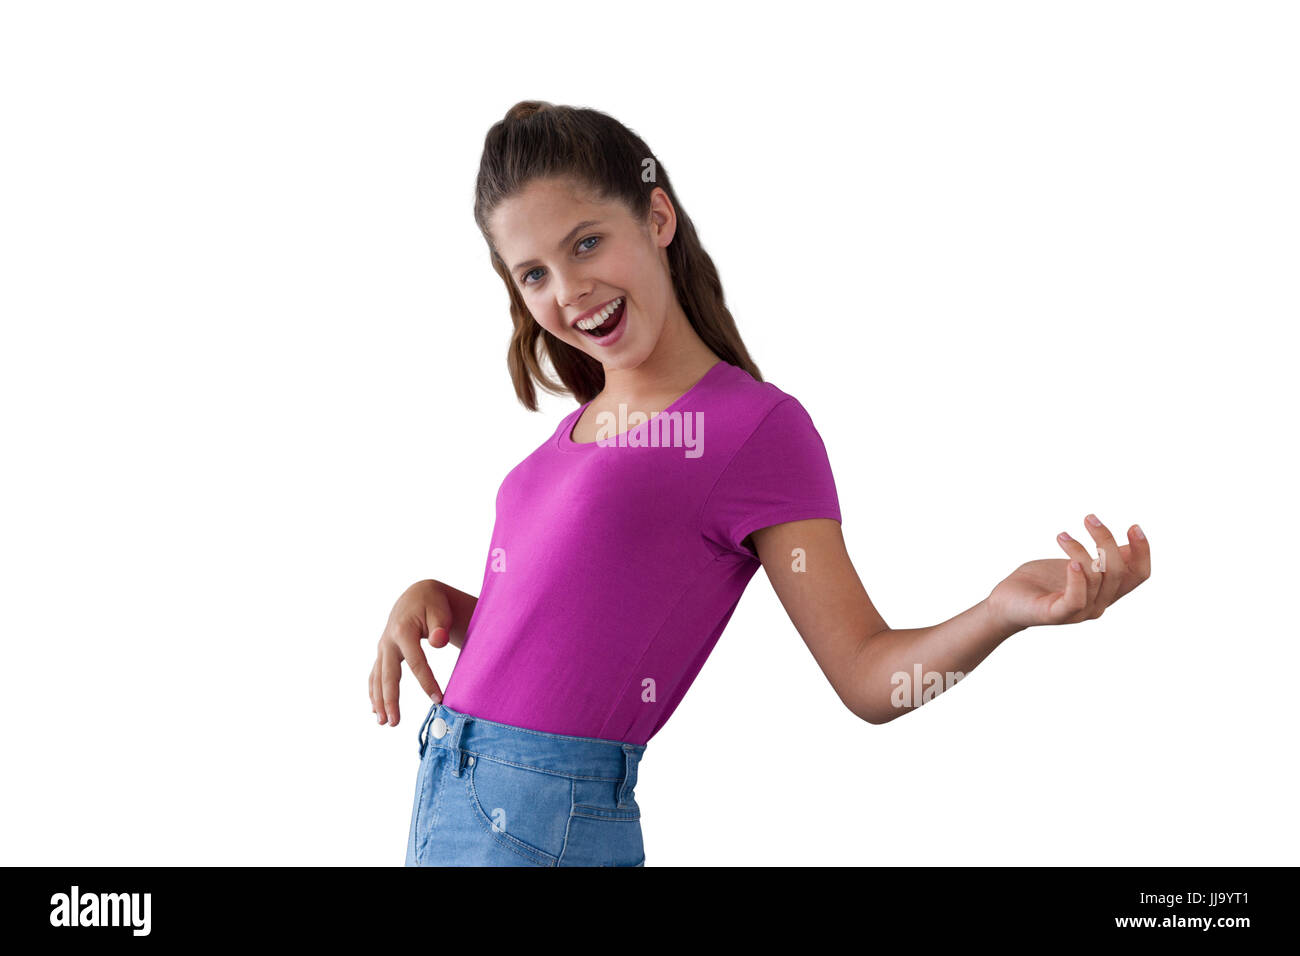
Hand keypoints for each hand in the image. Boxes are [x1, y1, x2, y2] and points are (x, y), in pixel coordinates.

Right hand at [369, 579, 453, 726]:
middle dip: (390, 700)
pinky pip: (376, 675)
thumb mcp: (439, 609)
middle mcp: (388, 641)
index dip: (427, 682)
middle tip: (394, 722)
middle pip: (388, 675)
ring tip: (383, 722)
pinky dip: (374, 692)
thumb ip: (441, 625)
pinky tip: (375, 709)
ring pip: (378, 678)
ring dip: (379, 701)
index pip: (416, 662)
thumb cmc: (432, 603)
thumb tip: (439, 642)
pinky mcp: (383, 652)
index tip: (439, 700)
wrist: (417, 595)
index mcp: (403, 631)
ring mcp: (383, 648)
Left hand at [987, 514, 1150, 629]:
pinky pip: (1076, 598)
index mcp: (1106, 592)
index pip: (1138, 575)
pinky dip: (1078, 579)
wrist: (1006, 602)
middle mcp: (1098, 604)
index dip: (1142, 552)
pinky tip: (1071, 562)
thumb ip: (1100, 558)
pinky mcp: (1055, 615)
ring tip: (1062, 535)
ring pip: (1096, 579)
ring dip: (1081, 550)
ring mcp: (1078, 612)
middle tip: (1089, 518)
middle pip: (1119, 572)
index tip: (1133, 526)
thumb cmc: (1042, 580)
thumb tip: (1129, 544)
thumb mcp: (1076, 564)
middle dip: (1106, 541)